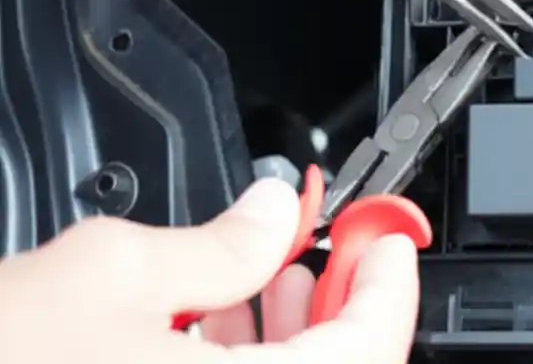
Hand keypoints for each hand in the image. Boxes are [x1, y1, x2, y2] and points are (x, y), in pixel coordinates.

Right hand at [0, 178, 420, 363]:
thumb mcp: (113, 271)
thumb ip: (221, 242)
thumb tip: (273, 213)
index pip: (371, 351)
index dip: (390, 284)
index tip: (387, 238)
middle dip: (339, 304)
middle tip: (333, 246)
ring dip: (290, 334)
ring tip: (275, 271)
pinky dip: (236, 363)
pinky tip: (210, 319)